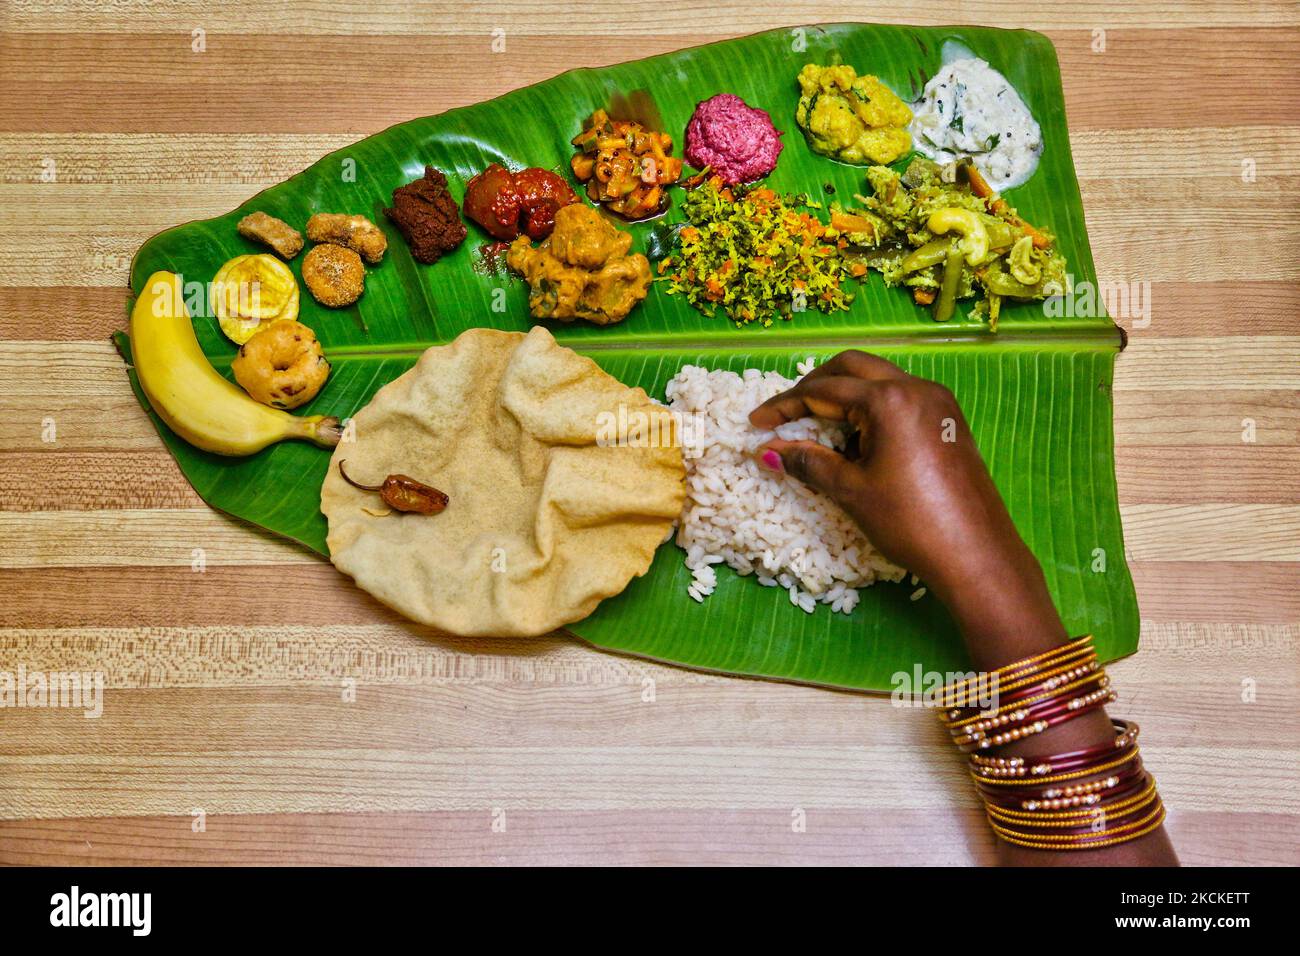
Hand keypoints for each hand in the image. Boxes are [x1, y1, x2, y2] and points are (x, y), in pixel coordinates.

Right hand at [748, 350, 1038, 605]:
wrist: (975, 553)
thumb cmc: (910, 522)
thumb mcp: (851, 491)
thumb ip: (807, 462)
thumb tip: (768, 452)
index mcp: (889, 399)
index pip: (824, 390)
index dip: (785, 405)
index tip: (758, 423)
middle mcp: (916, 388)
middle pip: (852, 368)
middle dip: (815, 386)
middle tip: (788, 414)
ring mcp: (938, 402)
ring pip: (879, 381)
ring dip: (845, 397)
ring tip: (822, 433)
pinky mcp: (949, 421)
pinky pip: (901, 399)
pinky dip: (872, 410)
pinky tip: (860, 443)